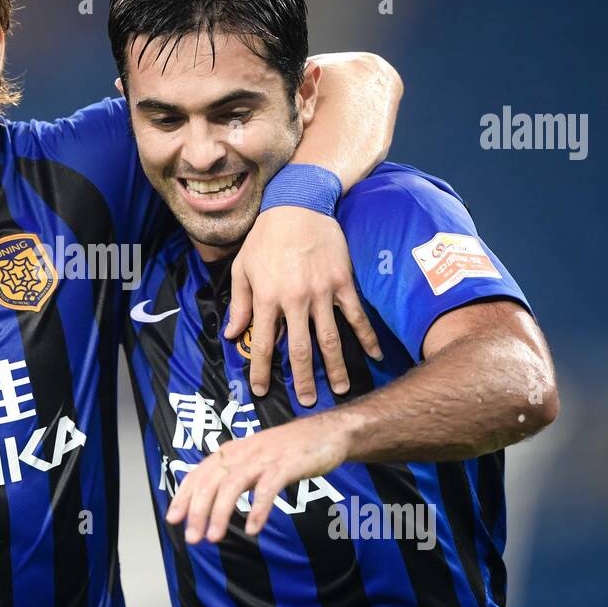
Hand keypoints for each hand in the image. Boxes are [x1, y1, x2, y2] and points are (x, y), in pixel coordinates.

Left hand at [165, 416, 348, 543]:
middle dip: (197, 511)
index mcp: (232, 452)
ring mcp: (264, 458)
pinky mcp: (286, 465)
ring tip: (214, 537)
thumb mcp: (254, 458)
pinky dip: (257, 509)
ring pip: (233, 485)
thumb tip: (211, 500)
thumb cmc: (288, 450)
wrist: (326, 433)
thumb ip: (234, 474)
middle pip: (211, 482)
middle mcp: (242, 453)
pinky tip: (253, 529)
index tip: (172, 519)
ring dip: (220, 513)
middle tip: (192, 538)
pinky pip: (267, 488)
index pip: (199, 473)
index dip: (183, 495)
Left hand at [225, 208, 381, 405]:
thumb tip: (233, 335)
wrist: (297, 205)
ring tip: (341, 389)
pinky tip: (374, 354)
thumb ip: (239, 303)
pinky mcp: (343, 282)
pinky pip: (356, 315)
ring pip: (330, 338)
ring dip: (335, 367)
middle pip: (300, 349)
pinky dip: (366, 336)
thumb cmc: (264, 237)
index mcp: (268, 298)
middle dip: (303, 379)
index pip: (263, 344)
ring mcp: (322, 293)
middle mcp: (295, 300)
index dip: (262, 371)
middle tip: (308, 401)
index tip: (261, 390)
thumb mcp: (243, 268)